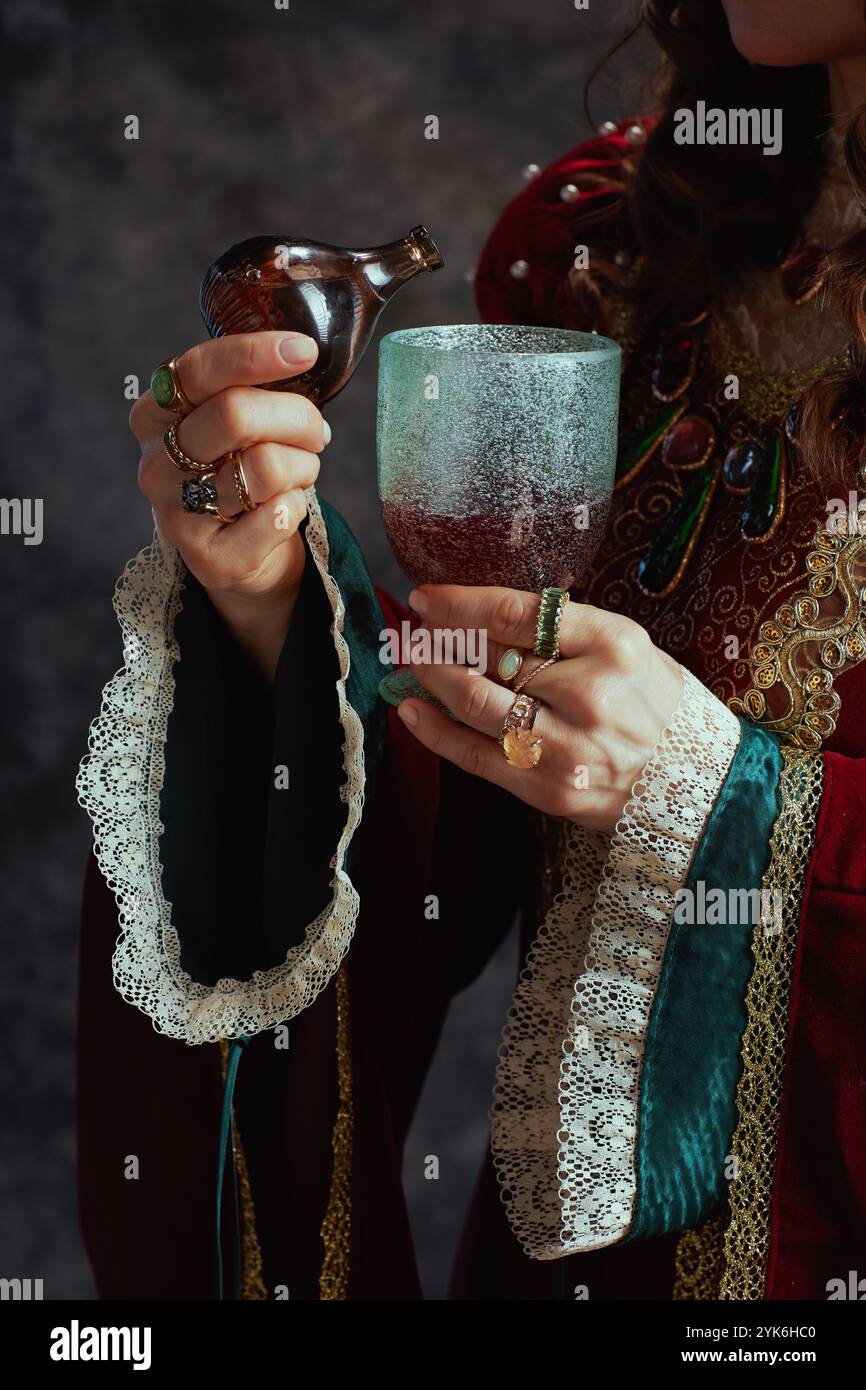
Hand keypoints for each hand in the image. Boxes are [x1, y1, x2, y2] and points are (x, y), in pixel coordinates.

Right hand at [130, 330, 330, 676]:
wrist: (241, 554)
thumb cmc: (241, 469)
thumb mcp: (236, 421)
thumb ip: (250, 387)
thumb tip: (298, 353)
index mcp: (154, 415)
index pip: (198, 370)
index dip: (254, 355)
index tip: (304, 350)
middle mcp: (156, 464)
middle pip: (234, 415)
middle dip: (296, 417)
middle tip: (317, 432)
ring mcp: (176, 515)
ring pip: (265, 467)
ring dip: (302, 468)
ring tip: (298, 474)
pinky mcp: (210, 560)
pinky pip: (277, 517)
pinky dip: (296, 507)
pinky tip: (283, 510)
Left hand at [396, 584, 682, 836]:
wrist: (695, 782)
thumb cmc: (654, 704)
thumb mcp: (627, 647)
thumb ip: (565, 630)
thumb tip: (488, 614)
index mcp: (612, 645)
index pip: (519, 613)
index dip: (462, 603)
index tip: (427, 598)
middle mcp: (587, 694)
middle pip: (492, 656)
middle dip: (442, 640)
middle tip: (419, 632)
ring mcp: (565, 746)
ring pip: (475, 703)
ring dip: (433, 677)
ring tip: (416, 661)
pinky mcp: (546, 788)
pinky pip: (474, 756)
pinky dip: (435, 732)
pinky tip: (411, 711)